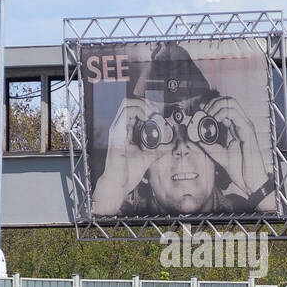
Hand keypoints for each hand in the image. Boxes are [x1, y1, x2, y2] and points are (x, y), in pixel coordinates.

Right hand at [91, 97, 165, 214]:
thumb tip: (171, 144)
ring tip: (152, 112)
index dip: (147, 106)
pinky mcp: (116, 133)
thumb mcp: (149, 157)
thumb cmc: (128, 173)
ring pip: (126, 104)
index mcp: (127, 132)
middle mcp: (120, 128)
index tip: (159, 111)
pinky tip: (146, 118)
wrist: (118, 184)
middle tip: (157, 109)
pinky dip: (137, 111)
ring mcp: (117, 129)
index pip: (134, 110)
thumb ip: (159, 150)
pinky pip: (124, 115)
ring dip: (142, 104)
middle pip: (130, 103)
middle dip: (145, 102)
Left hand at [198, 96, 271, 197]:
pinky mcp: (248, 130)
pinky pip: (234, 114)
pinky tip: (214, 119)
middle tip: (203, 111)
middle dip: (213, 102)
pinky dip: (222, 113)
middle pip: (228, 101)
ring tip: (208, 114)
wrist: (251, 181)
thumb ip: (209, 146)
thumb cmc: (240, 170)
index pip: (225, 108)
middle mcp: (242, 124)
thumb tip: (197, 139)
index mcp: (236, 128)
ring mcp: (246, 126)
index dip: (211, 106)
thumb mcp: (219, 155)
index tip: (200, 110)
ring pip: (232, 103)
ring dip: (216, 105)